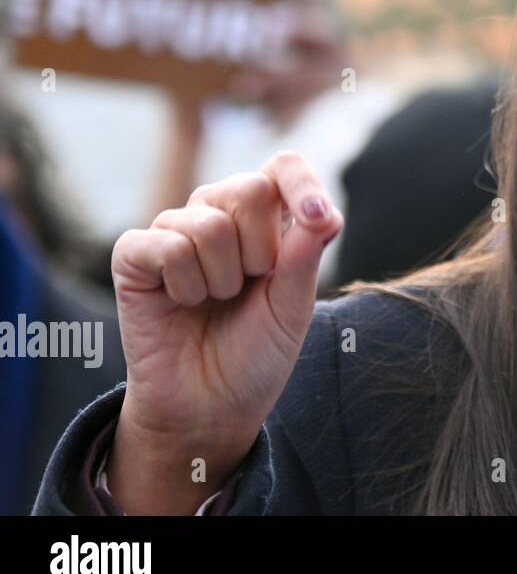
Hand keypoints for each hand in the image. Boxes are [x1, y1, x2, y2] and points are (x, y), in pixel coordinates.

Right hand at [106, 151, 341, 513]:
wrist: (210, 406)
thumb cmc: (256, 353)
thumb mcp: (293, 306)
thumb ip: (305, 257)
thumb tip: (325, 213)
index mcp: (266, 218)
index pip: (282, 167)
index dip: (302, 183)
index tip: (317, 217)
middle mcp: (220, 213)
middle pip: (249, 189)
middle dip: (261, 251)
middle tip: (250, 287)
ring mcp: (174, 230)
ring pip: (209, 224)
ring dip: (222, 279)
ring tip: (215, 301)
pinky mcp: (134, 255)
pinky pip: (165, 245)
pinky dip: (184, 285)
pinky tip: (181, 303)